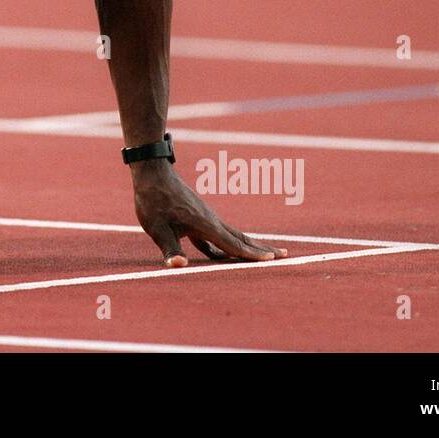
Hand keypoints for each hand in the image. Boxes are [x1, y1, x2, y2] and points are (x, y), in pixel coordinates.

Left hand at [130, 159, 287, 265]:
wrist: (152, 171)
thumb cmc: (153, 200)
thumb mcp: (157, 228)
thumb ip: (170, 249)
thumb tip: (178, 266)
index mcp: (205, 225)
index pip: (233, 244)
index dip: (251, 255)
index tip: (273, 261)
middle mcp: (211, 220)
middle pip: (241, 238)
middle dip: (262, 248)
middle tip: (286, 255)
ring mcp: (206, 217)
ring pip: (232, 234)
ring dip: (250, 245)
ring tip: (266, 253)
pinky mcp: (197, 216)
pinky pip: (217, 234)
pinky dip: (226, 244)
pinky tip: (219, 254)